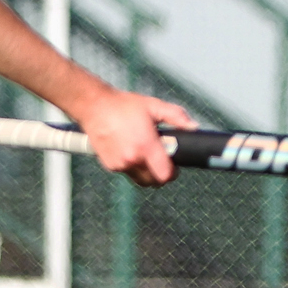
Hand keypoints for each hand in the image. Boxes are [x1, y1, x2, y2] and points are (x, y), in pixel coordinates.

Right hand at [70, 89, 195, 186]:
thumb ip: (177, 117)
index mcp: (146, 146)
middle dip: (160, 174)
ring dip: (146, 172)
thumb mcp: (154, 106)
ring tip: (145, 153)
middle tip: (161, 160)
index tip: (174, 165)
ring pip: (140, 179)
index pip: (165, 175)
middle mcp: (132, 159)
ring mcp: (119, 164)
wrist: (94, 107)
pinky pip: (127, 173)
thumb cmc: (123, 106)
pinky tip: (130, 151)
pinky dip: (132, 167)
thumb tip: (194, 127)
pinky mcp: (110, 165)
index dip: (173, 172)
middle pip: (154, 182)